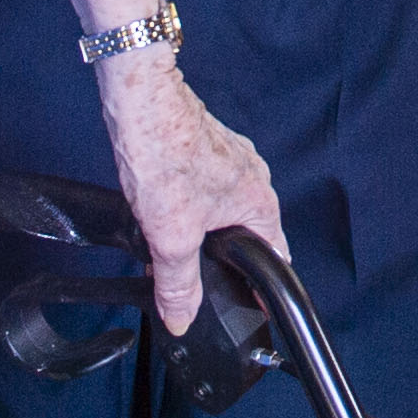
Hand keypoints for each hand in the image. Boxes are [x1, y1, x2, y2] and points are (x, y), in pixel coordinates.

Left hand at [96, 48, 284, 336]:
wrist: (142, 100)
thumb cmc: (166, 152)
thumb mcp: (172, 236)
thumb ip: (179, 283)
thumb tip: (181, 317)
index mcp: (260, 201)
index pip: (275, 258)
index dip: (261, 287)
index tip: (250, 308)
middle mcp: (253, 177)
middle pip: (246, 234)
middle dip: (221, 259)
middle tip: (196, 281)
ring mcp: (230, 159)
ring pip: (222, 210)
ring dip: (201, 230)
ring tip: (169, 244)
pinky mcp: (205, 147)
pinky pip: (205, 188)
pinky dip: (188, 205)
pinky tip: (160, 209)